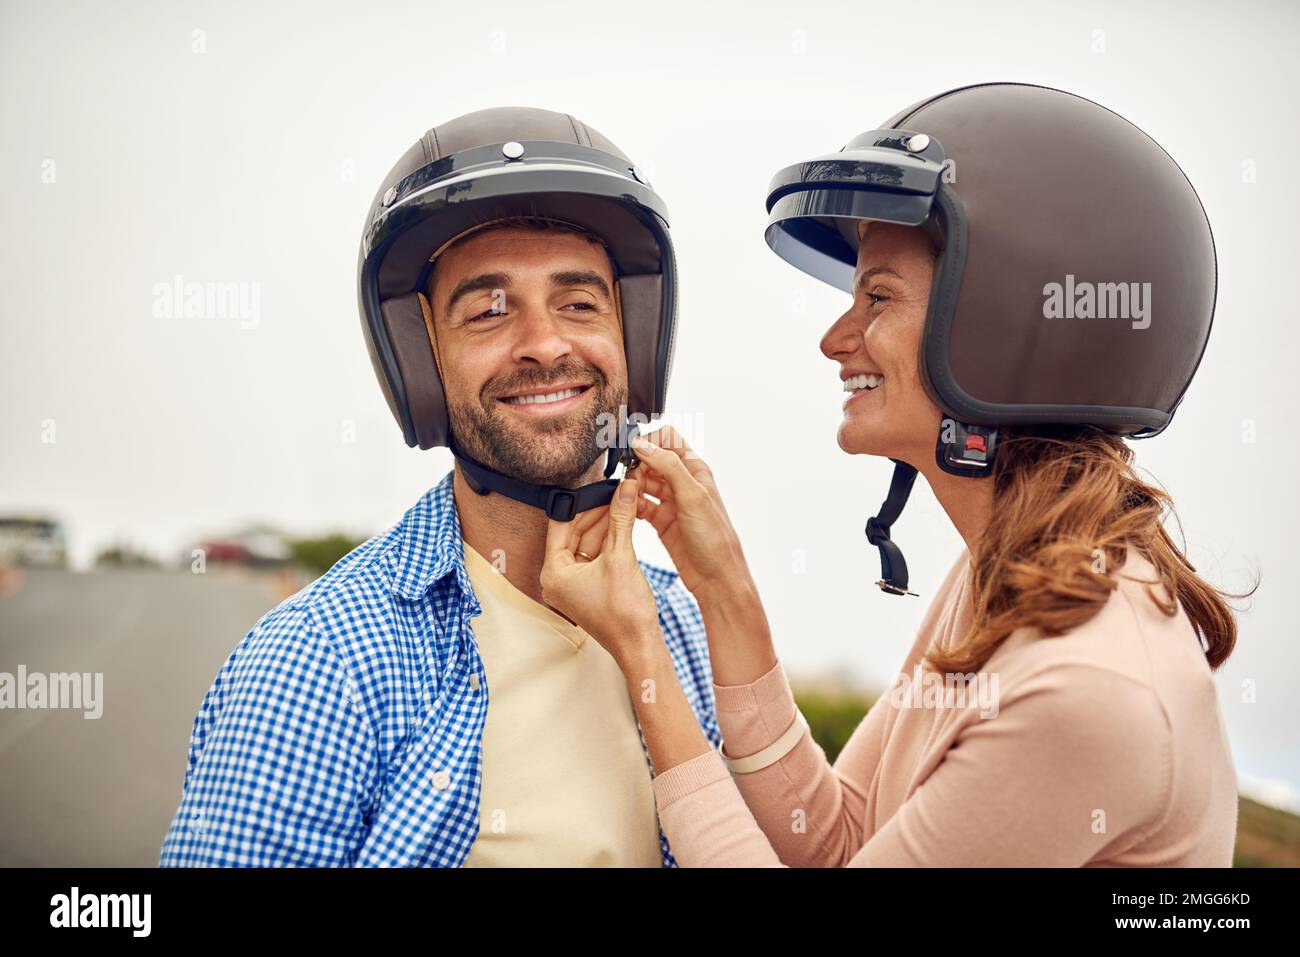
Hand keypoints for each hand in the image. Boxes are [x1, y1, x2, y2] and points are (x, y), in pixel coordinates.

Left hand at [540, 472, 662, 669]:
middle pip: (573, 532)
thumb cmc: (626, 615)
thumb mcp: (622, 558)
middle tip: (616, 492)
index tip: (599, 487)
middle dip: (596, 512)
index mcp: (553, 573)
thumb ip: (621, 519)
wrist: (641, 646)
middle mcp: (557, 579)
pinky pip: (594, 555)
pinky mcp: (588, 587)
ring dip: (605, 524)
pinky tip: (623, 523)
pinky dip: (608, 540)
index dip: (581, 503)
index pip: (560, 525)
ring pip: (586, 542)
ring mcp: (572, 584)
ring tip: (623, 503)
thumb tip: (625, 490)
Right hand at [629, 426, 751, 599]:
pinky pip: (641, 505)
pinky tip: (624, 507)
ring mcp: (672, 502)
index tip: (630, 450)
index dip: (648, 441)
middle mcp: (683, 483)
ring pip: (644, 483)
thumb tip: (642, 445)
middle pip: (651, 460)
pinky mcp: (662, 521)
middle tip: (625, 477)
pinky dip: (631, 504)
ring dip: (631, 485)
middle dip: (635, 464)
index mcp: (695, 470)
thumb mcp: (692, 496)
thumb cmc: (715, 539)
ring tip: (624, 494)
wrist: (717, 579)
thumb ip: (668, 467)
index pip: (668, 440)